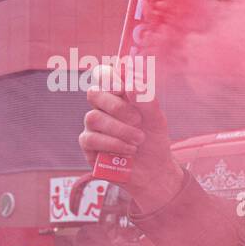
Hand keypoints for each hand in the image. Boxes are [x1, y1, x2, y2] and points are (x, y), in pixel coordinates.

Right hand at [79, 64, 183, 212]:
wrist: (155, 170)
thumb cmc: (154, 139)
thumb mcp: (156, 118)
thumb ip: (145, 98)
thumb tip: (130, 83)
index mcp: (117, 95)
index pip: (103, 75)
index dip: (109, 76)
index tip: (123, 87)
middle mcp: (101, 107)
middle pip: (94, 93)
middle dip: (118, 106)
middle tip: (138, 120)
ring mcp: (92, 126)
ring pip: (93, 117)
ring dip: (120, 129)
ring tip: (139, 140)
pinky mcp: (88, 146)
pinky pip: (91, 138)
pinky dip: (114, 144)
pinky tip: (129, 151)